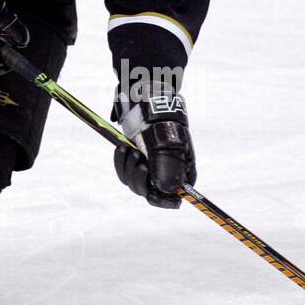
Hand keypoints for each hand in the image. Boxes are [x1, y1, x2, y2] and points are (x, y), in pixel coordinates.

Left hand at [113, 87, 195, 207]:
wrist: (147, 105)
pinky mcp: (137, 162)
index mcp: (182, 172)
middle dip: (139, 178)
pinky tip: (123, 149)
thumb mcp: (167, 145)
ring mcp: (151, 168)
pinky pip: (126, 174)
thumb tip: (167, 191)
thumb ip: (167, 168)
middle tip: (137, 158)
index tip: (151, 193)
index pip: (174, 197)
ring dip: (129, 168)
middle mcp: (167, 174)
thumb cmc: (163, 124)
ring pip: (136, 184)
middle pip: (150, 192)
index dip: (162, 200)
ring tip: (130, 150)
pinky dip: (122, 164)